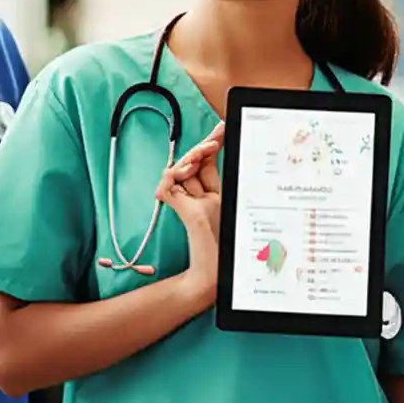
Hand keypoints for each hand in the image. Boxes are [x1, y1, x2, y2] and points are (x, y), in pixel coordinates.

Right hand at [156, 123, 224, 307]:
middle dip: (202, 147)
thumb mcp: (234, 209)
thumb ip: (226, 188)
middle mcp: (201, 200)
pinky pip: (169, 187)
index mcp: (216, 198)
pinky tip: (183, 172)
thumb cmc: (231, 252)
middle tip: (214, 137)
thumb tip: (230, 158)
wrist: (216, 276)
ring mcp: (190, 206)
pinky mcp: (183, 213)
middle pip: (194, 164)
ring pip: (179, 171)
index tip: (222, 127)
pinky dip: (173, 176)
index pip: (210, 165)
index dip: (213, 144)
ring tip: (202, 155)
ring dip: (190, 158)